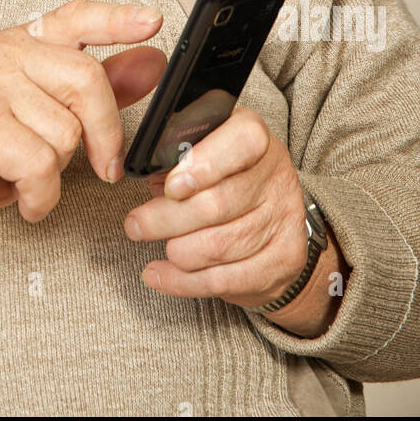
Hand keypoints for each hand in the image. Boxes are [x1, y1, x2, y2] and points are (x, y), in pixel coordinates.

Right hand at [0, 0, 165, 281]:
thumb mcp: (44, 117)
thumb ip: (98, 88)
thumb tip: (149, 63)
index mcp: (21, 44)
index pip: (76, 17)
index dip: (116, 18)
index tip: (152, 20)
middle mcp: (3, 54)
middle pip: (87, 81)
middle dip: (104, 134)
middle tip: (101, 165)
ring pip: (66, 132)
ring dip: (57, 173)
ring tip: (25, 174)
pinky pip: (42, 164)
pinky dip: (40, 194)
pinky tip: (21, 194)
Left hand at [123, 107, 312, 309]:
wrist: (274, 222)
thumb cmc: (225, 179)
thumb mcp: (204, 154)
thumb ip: (179, 159)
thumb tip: (149, 177)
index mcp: (256, 139)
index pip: (241, 142)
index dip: (204, 164)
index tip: (171, 186)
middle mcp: (276, 176)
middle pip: (218, 203)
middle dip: (167, 219)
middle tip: (136, 225)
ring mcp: (283, 219)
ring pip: (218, 246)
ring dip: (176, 251)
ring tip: (154, 245)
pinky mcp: (283, 260)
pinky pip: (224, 279)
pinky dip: (183, 281)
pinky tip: (161, 274)